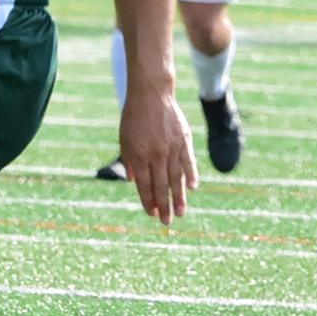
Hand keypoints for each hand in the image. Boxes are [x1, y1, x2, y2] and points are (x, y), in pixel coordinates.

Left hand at [119, 87, 197, 225]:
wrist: (151, 94)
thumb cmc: (133, 117)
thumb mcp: (124, 138)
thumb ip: (129, 159)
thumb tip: (132, 180)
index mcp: (138, 155)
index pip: (143, 183)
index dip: (147, 199)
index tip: (151, 213)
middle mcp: (155, 154)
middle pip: (160, 185)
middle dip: (163, 205)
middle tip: (166, 221)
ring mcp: (171, 148)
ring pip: (176, 177)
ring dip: (178, 197)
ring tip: (180, 213)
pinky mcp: (184, 140)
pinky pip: (188, 162)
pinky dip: (190, 175)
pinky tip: (192, 188)